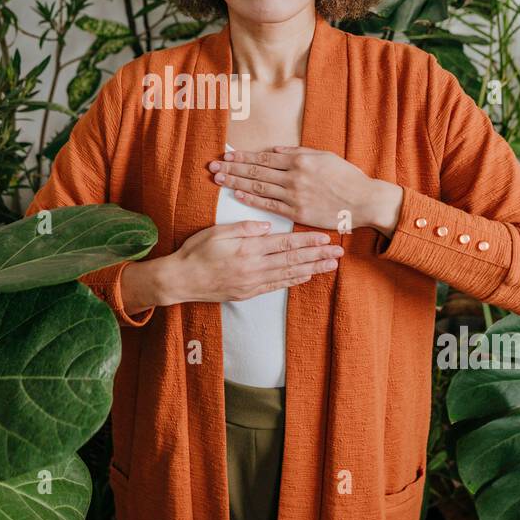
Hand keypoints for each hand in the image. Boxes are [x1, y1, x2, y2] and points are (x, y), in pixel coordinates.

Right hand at [155, 220, 343, 305]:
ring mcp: (252, 282)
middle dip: (318, 256)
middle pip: (293, 260)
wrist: (180, 281)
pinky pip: (276, 286)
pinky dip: (293, 281)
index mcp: (248, 249)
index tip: (325, 237)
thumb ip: (245, 228)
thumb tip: (269, 226)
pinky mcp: (248, 293)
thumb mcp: (217, 232)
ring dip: (312, 269)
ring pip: (289, 274)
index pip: (284, 243)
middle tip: (339, 252)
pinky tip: (306, 277)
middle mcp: (254, 267)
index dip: (307, 241)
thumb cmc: (196, 252)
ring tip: (331, 266)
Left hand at [208, 146, 403, 234]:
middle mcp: (294, 176)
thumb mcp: (324, 156)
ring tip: (219, 180)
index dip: (243, 157)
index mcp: (300, 160)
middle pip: (256, 171)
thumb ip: (298, 152)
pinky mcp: (297, 212)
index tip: (227, 155)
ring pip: (258, 188)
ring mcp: (294, 195)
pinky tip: (237, 195)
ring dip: (236, 183)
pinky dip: (252, 200)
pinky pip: (269, 206)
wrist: (363, 201)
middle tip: (213, 167)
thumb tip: (275, 149)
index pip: (263, 157)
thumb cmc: (346, 177)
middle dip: (232, 168)